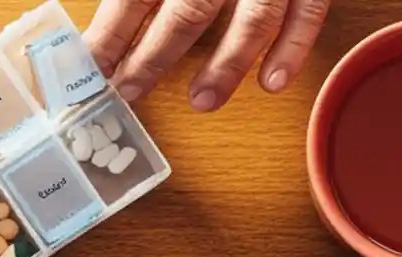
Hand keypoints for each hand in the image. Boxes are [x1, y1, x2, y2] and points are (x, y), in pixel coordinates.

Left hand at [84, 0, 330, 110]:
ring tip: (201, 102)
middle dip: (154, 55)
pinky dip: (293, 47)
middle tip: (130, 91)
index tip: (93, 66)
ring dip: (226, 63)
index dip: (113, 31)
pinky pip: (309, 9)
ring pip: (252, 17)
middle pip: (188, 9)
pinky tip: (271, 82)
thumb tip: (109, 10)